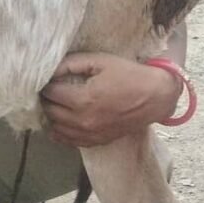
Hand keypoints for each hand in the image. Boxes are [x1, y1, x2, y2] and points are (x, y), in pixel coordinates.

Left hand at [40, 52, 182, 147]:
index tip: (47, 78)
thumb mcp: (100, 61)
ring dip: (51, 115)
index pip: (50, 93)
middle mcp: (83, 120)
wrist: (157, 98)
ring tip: (54, 104)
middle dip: (45, 99)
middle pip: (49, 111)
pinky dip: (60, 132)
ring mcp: (89, 134)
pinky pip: (68, 141)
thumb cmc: (129, 75)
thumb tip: (50, 69)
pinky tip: (60, 122)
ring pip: (55, 128)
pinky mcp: (96, 141)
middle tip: (49, 90)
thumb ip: (72, 63)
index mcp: (83, 99)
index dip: (46, 84)